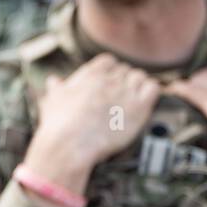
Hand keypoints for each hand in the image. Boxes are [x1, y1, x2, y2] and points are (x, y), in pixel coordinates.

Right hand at [24, 53, 162, 194]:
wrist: (70, 144)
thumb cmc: (59, 125)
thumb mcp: (53, 101)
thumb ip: (57, 88)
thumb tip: (54, 80)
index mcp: (91, 74)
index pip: (108, 61)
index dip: (110, 72)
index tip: (108, 83)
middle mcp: (110, 79)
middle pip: (125, 70)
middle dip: (123, 82)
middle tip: (119, 97)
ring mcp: (126, 92)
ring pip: (140, 77)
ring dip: (137, 86)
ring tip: (132, 100)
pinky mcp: (139, 107)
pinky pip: (153, 89)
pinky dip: (151, 92)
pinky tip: (145, 102)